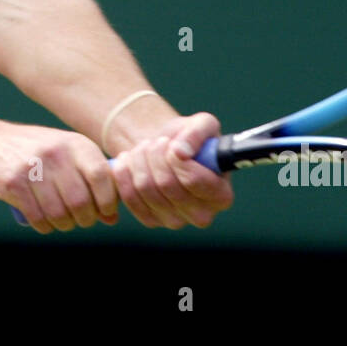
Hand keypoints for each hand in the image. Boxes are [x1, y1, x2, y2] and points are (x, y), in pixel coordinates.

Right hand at [0, 122, 118, 233]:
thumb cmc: (38, 155)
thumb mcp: (67, 157)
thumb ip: (91, 182)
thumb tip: (112, 217)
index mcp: (75, 144)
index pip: (102, 176)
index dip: (107, 200)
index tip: (103, 211)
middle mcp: (56, 153)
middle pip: (81, 201)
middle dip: (84, 219)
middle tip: (80, 220)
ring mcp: (33, 168)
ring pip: (59, 213)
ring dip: (64, 225)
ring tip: (63, 222)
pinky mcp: (13, 183)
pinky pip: (38, 217)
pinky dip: (44, 226)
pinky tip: (44, 222)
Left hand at [110, 112, 233, 228]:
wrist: (166, 152)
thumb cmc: (189, 139)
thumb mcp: (202, 124)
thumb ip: (198, 132)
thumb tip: (181, 150)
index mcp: (222, 195)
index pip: (193, 180)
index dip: (176, 158)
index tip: (172, 144)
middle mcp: (202, 215)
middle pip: (166, 184)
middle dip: (155, 154)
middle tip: (156, 142)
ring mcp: (176, 222)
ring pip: (145, 188)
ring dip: (139, 160)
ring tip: (144, 148)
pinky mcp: (152, 221)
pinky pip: (130, 197)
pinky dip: (124, 174)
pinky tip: (128, 160)